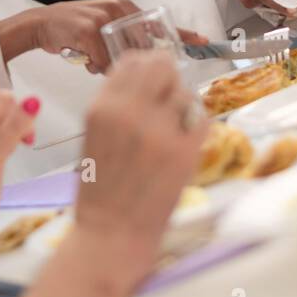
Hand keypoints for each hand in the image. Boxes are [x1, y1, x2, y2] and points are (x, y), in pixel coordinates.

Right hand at [73, 50, 207, 273]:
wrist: (110, 235)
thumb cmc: (100, 190)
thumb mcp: (94, 137)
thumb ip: (116, 106)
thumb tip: (144, 78)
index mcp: (102, 109)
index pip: (132, 62)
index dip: (146, 66)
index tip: (153, 78)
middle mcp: (130, 113)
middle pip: (162, 66)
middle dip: (169, 78)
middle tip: (170, 97)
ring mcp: (159, 132)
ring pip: (185, 93)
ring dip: (184, 107)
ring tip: (174, 129)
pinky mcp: (185, 152)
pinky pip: (203, 119)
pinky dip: (197, 127)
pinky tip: (185, 142)